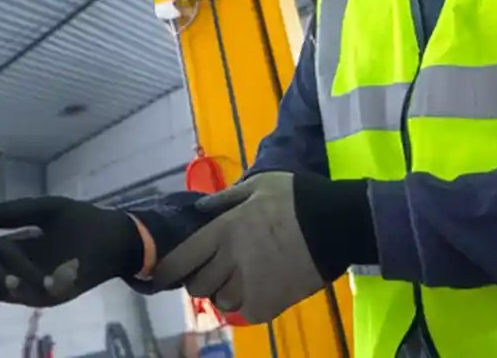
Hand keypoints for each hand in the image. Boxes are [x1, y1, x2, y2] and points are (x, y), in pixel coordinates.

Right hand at [0, 196, 146, 306]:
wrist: (118, 237)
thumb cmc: (83, 222)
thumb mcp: (45, 210)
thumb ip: (16, 212)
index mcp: (5, 251)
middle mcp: (10, 272)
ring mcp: (27, 286)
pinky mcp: (47, 294)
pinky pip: (21, 296)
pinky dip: (11, 286)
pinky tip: (9, 274)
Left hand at [150, 172, 372, 323]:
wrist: (336, 223)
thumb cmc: (296, 198)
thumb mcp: (259, 185)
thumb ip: (225, 198)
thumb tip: (199, 208)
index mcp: (224, 230)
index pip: (182, 259)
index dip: (167, 271)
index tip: (160, 277)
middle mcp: (231, 260)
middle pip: (198, 286)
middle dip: (201, 280)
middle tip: (214, 271)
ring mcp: (250, 284)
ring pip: (222, 300)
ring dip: (226, 292)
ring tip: (241, 280)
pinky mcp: (270, 303)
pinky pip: (247, 312)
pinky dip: (249, 304)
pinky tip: (260, 289)